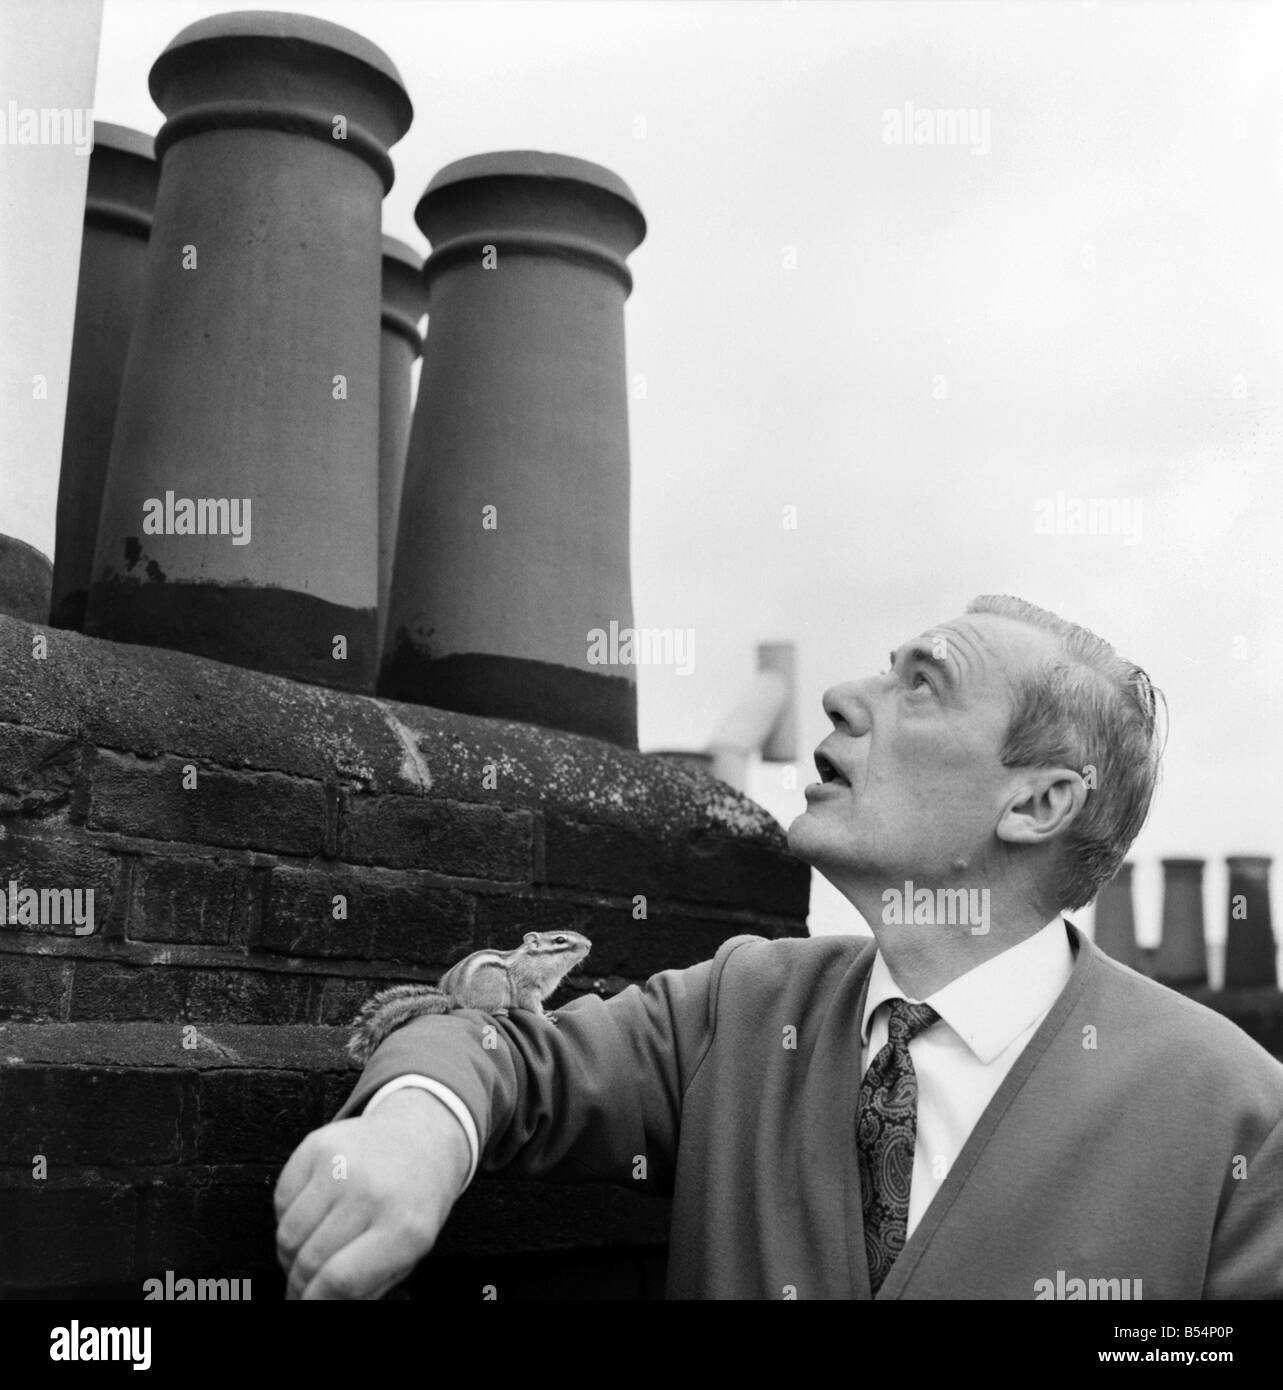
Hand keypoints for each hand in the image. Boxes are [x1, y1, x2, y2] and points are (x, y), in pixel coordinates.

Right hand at [274, 1088, 470, 1299]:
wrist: (420, 1137)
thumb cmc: (413, 1201)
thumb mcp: (409, 1252)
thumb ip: (366, 1287)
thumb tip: (322, 1304)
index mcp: (404, 1226)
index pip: (339, 1279)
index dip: (314, 1302)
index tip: (305, 1305)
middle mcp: (371, 1192)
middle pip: (310, 1260)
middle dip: (298, 1284)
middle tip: (300, 1290)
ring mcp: (342, 1164)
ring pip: (288, 1234)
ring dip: (288, 1255)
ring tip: (305, 1254)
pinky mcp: (318, 1144)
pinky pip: (280, 1200)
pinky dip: (286, 1218)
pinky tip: (310, 1217)